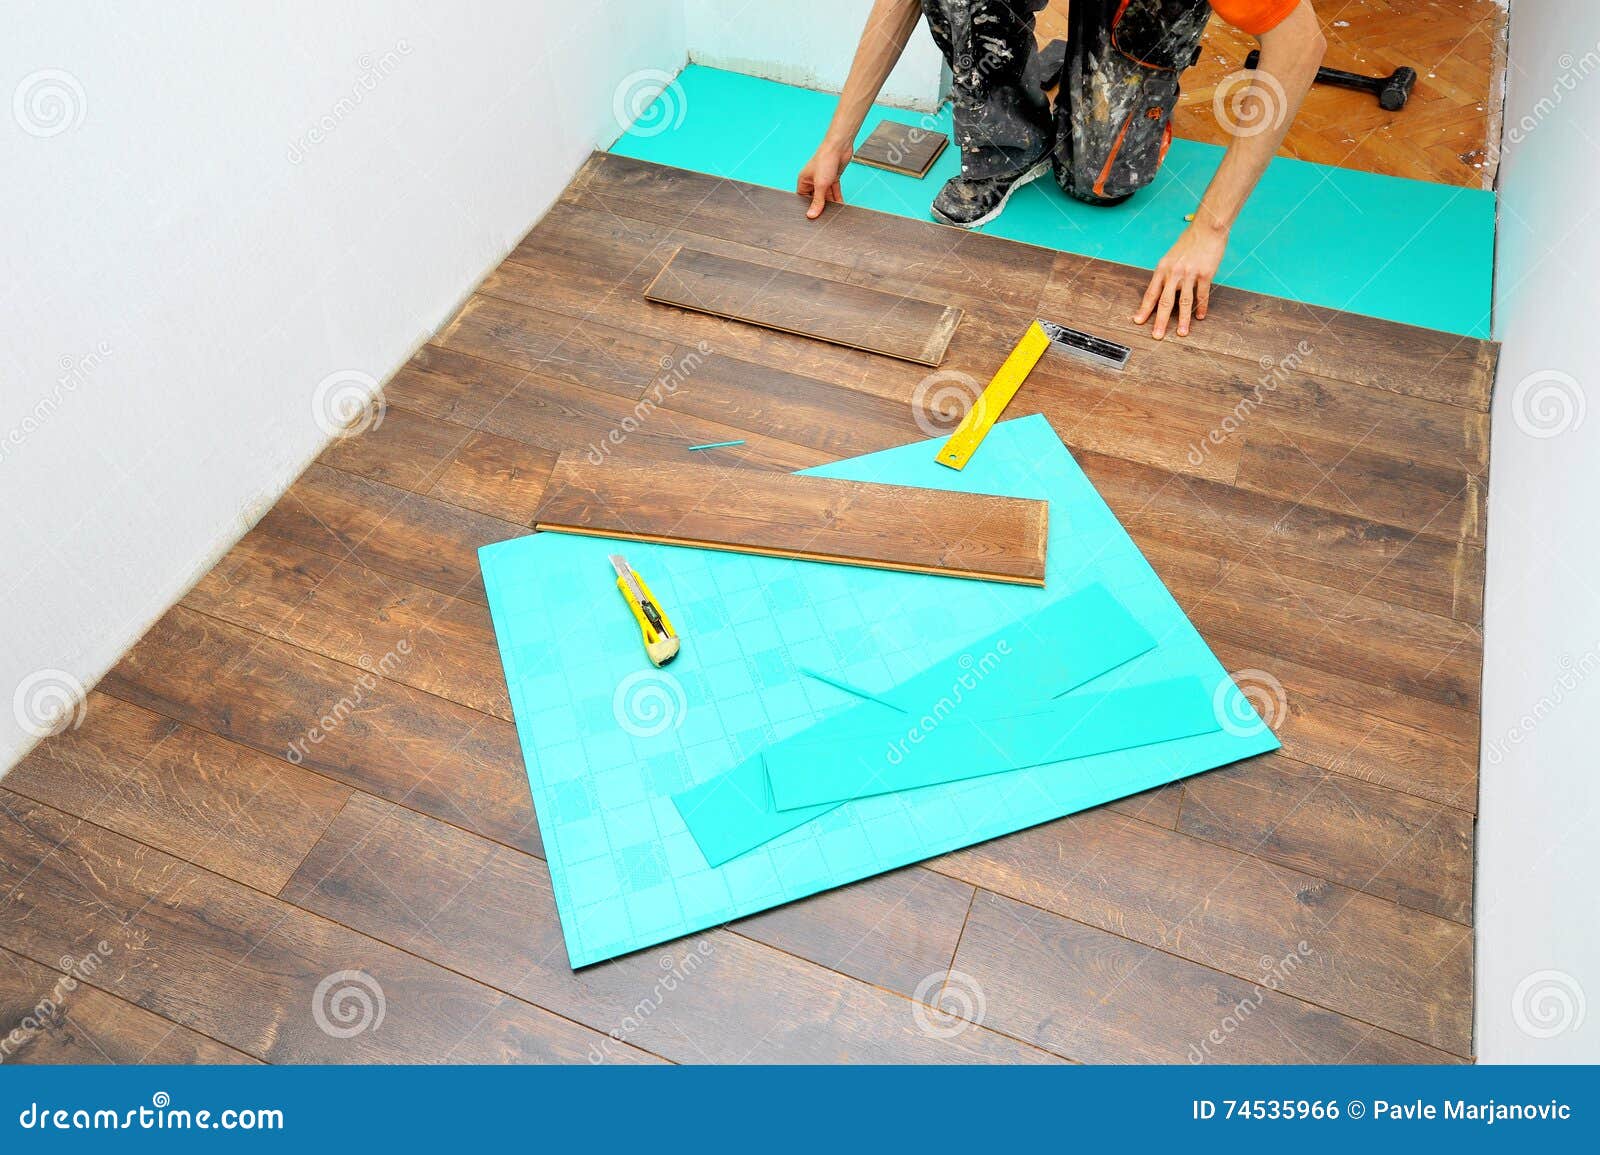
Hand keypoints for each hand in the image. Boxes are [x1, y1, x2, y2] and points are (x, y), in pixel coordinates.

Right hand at [797, 139, 854, 218]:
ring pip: (826, 196)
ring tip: (834, 214)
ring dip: (830, 203)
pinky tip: (840, 206)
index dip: (807, 208)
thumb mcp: (820, 185)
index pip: (803, 199)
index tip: (812, 218)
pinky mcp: (833, 178)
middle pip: (815, 198)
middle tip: (824, 218)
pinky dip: (837, 198)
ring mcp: (823, 180)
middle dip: (820, 207)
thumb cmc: (825, 160)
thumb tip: (811, 215)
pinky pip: (834, 191)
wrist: (839, 147)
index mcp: (804, 180)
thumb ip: (817, 201)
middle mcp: (812, 181)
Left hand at [1133, 222, 1229, 338]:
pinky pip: (1202, 294)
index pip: (1151, 293)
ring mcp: (1190, 274)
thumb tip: (1161, 291)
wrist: (1207, 228)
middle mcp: (1174, 272)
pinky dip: (1201, 307)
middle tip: (1157, 335)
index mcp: (1163, 268)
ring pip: (1184, 301)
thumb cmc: (1189, 242)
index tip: (1138, 321)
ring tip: (1182, 333)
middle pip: (1165, 301)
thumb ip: (1166, 274)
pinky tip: (1200, 317)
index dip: (1144, 309)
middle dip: (1160, 320)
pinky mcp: (1205, 274)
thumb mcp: (1171, 256)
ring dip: (1183, 319)